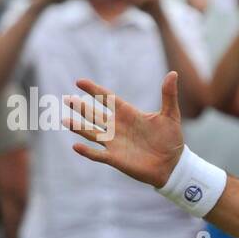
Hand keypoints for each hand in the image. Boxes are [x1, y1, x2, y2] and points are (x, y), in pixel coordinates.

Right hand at [63, 72, 185, 187]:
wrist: (173, 164)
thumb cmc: (171, 139)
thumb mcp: (171, 115)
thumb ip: (168, 95)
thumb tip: (174, 73)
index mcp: (128, 113)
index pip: (107, 98)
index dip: (94, 90)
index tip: (80, 81)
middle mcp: (117, 126)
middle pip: (94, 114)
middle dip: (81, 107)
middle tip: (67, 99)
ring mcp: (115, 142)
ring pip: (91, 132)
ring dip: (78, 127)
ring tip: (64, 119)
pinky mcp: (115, 158)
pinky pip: (97, 154)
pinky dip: (87, 151)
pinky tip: (76, 146)